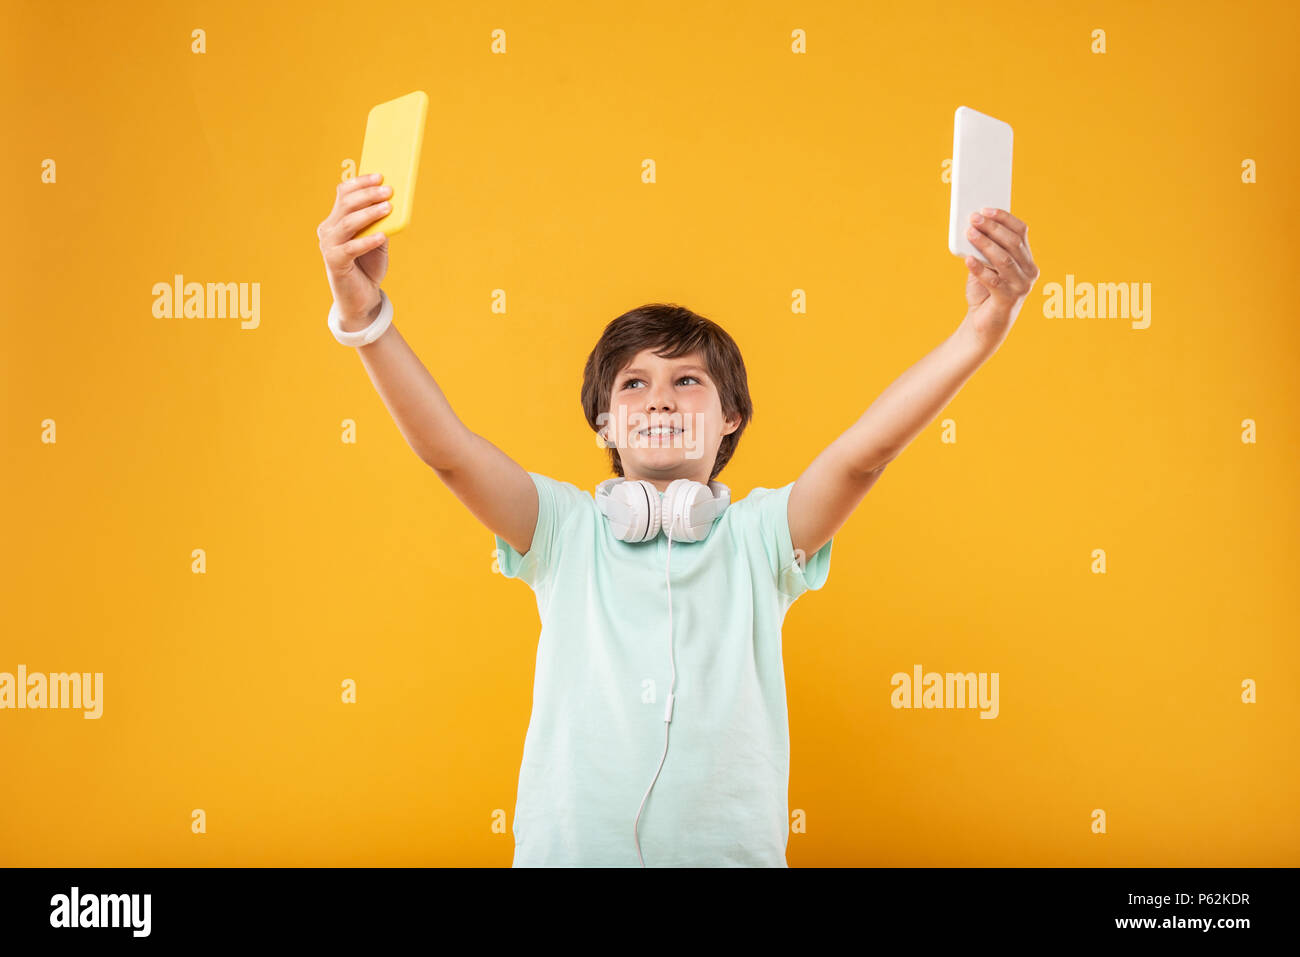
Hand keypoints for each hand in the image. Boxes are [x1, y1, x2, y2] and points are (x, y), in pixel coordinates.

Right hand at [317, 172, 391, 323]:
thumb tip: (391, 205)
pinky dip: (367, 240)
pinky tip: (381, 236)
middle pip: (346, 204)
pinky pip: (351, 248)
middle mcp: (328, 230)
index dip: (360, 183)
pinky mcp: (334, 262)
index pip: (343, 193)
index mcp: (336, 221)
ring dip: (369, 213)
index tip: (380, 176)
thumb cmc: (369, 267)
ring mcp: (328, 245)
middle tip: (388, 189)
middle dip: (368, 194)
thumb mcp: (378, 242)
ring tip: (388, 207)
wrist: (361, 299)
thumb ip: (380, 225)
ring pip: (348, 222)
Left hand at [962, 208, 1038, 345]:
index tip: (986, 209)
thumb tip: (974, 226)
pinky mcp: (1007, 300)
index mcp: (1027, 260)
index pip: (1021, 232)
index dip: (1004, 218)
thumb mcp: (987, 267)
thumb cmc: (985, 292)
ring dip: (985, 244)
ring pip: (1003, 259)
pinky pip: (993, 280)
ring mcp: (1021, 286)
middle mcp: (1029, 272)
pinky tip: (967, 260)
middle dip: (992, 228)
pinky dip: (979, 268)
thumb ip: (985, 250)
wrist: (984, 324)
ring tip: (969, 233)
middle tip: (974, 218)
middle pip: (1012, 243)